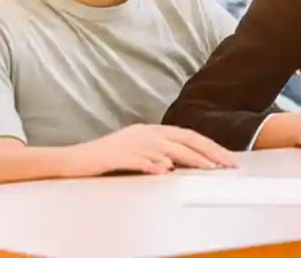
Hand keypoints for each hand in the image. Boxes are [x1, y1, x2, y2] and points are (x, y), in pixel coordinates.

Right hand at [64, 125, 238, 176]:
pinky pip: (136, 158)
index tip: (227, 159)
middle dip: (208, 152)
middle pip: (182, 139)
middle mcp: (143, 133)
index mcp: (149, 131)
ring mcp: (128, 143)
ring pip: (165, 148)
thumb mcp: (137, 154)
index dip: (209, 146)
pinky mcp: (113, 155)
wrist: (73, 160)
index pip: (187, 135)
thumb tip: (180, 164)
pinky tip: (164, 169)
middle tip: (227, 164)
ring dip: (188, 158)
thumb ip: (158, 156)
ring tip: (207, 168)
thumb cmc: (106, 160)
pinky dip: (151, 163)